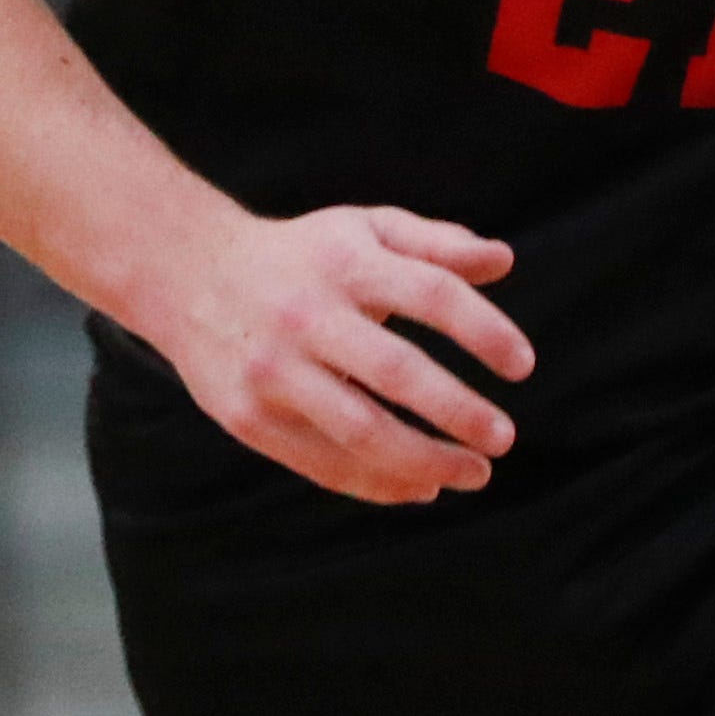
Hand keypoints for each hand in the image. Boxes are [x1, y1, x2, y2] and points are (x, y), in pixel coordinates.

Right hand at [151, 203, 535, 503]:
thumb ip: (438, 244)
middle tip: (505, 437)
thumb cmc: (303, 253)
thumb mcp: (367, 228)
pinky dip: (377, 483)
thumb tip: (505, 260)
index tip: (523, 365)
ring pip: (360, 432)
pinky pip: (323, 464)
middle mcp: (310, 316)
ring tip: (473, 473)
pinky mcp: (250, 419)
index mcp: (349, 262)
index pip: (433, 294)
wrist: (191, 275)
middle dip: (458, 411)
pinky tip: (420, 487)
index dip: (485, 330)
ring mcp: (275, 373)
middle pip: (398, 371)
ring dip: (424, 462)